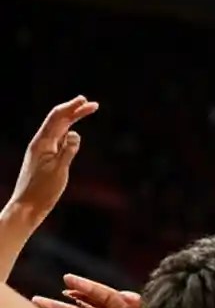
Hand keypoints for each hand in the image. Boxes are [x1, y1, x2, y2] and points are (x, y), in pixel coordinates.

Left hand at [5, 96, 97, 222]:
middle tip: (93, 105)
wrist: (27, 206)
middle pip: (59, 121)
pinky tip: (74, 133)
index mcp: (42, 142)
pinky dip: (68, 132)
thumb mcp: (59, 171)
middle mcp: (41, 143)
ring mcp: (43, 150)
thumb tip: (77, 133)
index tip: (86, 100)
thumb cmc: (43, 190)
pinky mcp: (46, 158)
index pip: (57, 118)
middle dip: (75, 111)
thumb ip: (68, 151)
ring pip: (59, 129)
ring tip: (86, 112)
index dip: (71, 107)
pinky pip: (58, 140)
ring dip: (73, 120)